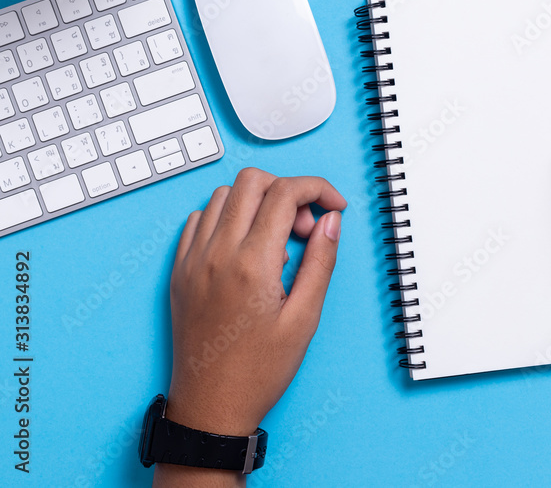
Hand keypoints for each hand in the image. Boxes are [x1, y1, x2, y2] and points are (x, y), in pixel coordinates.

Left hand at [164, 168, 346, 436]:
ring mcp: (192, 261)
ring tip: (278, 241)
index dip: (318, 189)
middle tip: (306, 227)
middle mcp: (216, 253)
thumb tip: (330, 221)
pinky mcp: (179, 272)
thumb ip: (320, 262)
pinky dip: (226, 219)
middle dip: (288, 191)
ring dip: (257, 203)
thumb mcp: (304, 318)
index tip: (334, 206)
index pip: (285, 193)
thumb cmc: (258, 371)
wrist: (211, 406)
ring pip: (222, 195)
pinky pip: (197, 220)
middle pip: (252, 181)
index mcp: (252, 263)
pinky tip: (245, 247)